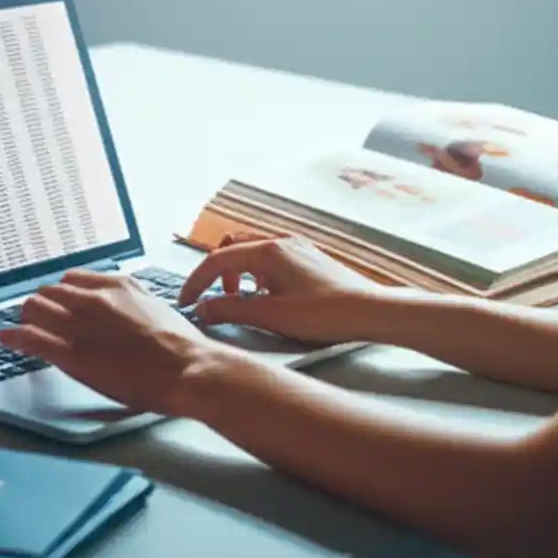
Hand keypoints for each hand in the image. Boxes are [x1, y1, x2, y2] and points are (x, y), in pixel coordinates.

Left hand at [0, 270, 213, 414]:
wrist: (187, 369)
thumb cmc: (180, 347)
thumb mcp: (154, 310)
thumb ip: (130, 303)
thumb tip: (121, 308)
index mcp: (116, 286)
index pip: (72, 279)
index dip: (62, 294)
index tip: (60, 303)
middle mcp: (93, 300)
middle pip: (49, 292)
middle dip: (43, 306)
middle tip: (40, 319)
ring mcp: (79, 325)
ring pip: (34, 309)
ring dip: (27, 319)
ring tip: (24, 328)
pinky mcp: (70, 353)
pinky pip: (30, 338)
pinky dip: (14, 337)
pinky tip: (7, 338)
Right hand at [178, 237, 388, 344]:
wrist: (371, 311)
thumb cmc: (324, 313)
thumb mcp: (271, 316)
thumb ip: (230, 310)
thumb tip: (200, 309)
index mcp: (267, 251)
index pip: (217, 259)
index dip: (196, 282)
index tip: (185, 303)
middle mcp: (279, 241)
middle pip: (232, 248)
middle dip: (217, 273)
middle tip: (216, 301)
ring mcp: (296, 247)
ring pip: (252, 252)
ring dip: (237, 274)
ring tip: (242, 301)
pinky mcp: (308, 258)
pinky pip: (270, 258)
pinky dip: (257, 274)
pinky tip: (268, 298)